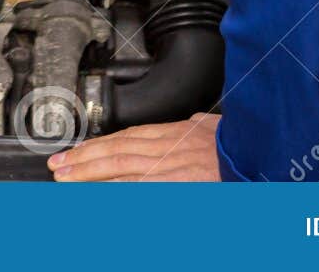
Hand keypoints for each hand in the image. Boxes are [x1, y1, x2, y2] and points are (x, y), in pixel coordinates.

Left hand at [48, 114, 222, 181]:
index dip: (97, 145)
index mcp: (172, 133)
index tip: (76, 151)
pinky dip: (118, 193)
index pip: (125, 138)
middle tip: (58, 166)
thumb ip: (193, 127)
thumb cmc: (239, 144)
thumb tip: (190, 122)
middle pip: (115, 154)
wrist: (260, 157)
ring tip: (67, 180)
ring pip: (121, 172)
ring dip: (90, 177)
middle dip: (83, 160)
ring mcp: (169, 171)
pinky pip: (139, 192)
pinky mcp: (174, 187)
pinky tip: (99, 197)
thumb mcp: (212, 128)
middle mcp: (165, 150)